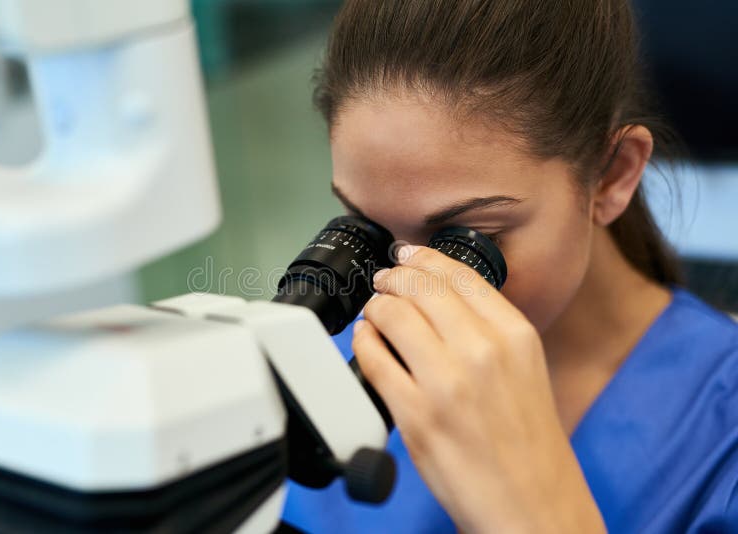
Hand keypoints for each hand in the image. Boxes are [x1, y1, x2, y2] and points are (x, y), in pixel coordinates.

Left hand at [354, 245, 605, 533]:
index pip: (458, 275)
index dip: (424, 259)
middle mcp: (481, 351)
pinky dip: (364, 341)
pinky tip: (367, 341)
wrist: (531, 503)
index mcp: (514, 335)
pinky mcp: (415, 415)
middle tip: (384, 280)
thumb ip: (490, 328)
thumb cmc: (528, 440)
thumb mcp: (526, 367)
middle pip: (419, 287)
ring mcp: (446, 383)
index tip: (407, 255)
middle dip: (393, 277)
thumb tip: (441, 296)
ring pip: (392, 315)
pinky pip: (373, 358)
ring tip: (374, 311)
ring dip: (376, 306)